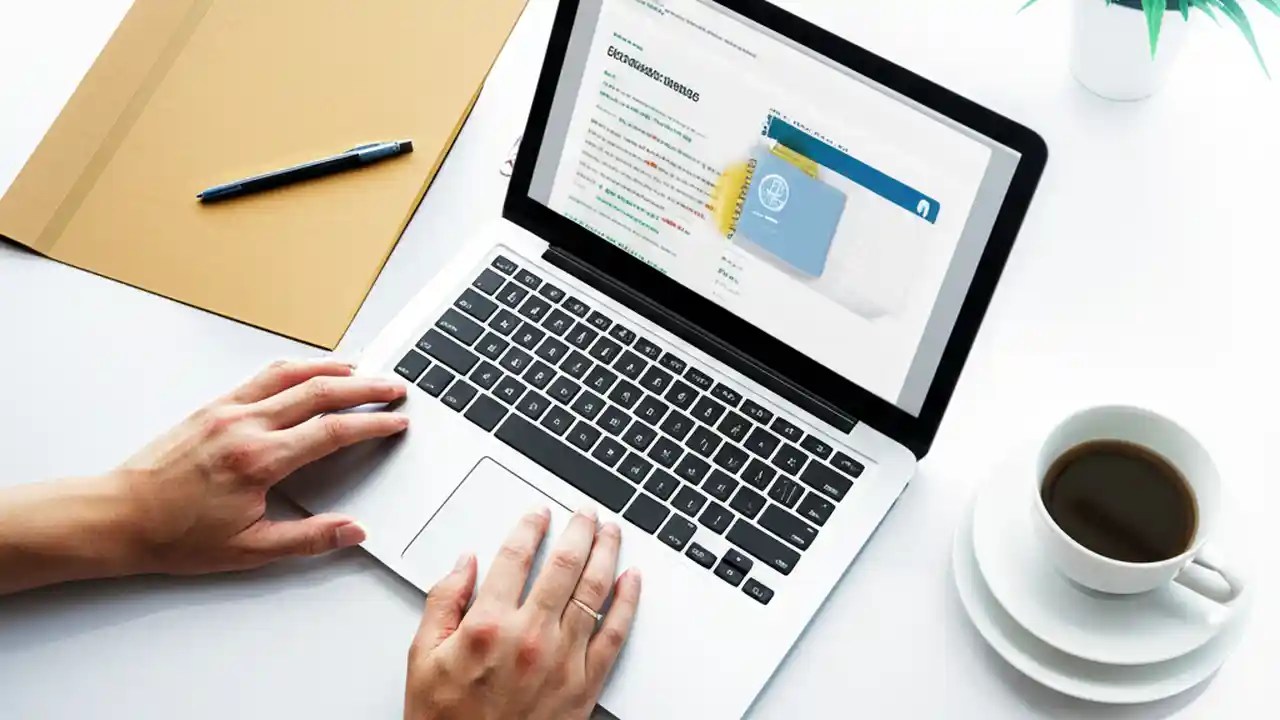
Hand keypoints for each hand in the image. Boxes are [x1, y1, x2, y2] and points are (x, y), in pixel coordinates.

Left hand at [114, 359, 408, 574]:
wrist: (118, 517)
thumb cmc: (174, 535)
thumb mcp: (249, 550)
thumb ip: (308, 538)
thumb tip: (353, 531)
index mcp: (258, 460)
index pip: (330, 431)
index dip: (371, 425)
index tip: (396, 421)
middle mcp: (244, 426)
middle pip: (319, 391)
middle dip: (364, 387)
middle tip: (394, 388)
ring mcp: (226, 410)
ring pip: (290, 375)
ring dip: (331, 368)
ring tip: (361, 370)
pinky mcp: (211, 407)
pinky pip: (262, 377)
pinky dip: (294, 369)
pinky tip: (308, 371)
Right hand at [405, 508, 641, 719]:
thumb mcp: (422, 659)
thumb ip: (442, 603)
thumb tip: (464, 564)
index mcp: (487, 625)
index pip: (514, 557)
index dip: (530, 527)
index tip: (538, 513)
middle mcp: (529, 637)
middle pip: (563, 564)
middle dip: (578, 529)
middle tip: (585, 512)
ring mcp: (562, 659)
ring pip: (594, 589)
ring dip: (606, 552)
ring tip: (611, 531)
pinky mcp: (585, 684)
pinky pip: (614, 633)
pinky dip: (627, 601)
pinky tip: (631, 580)